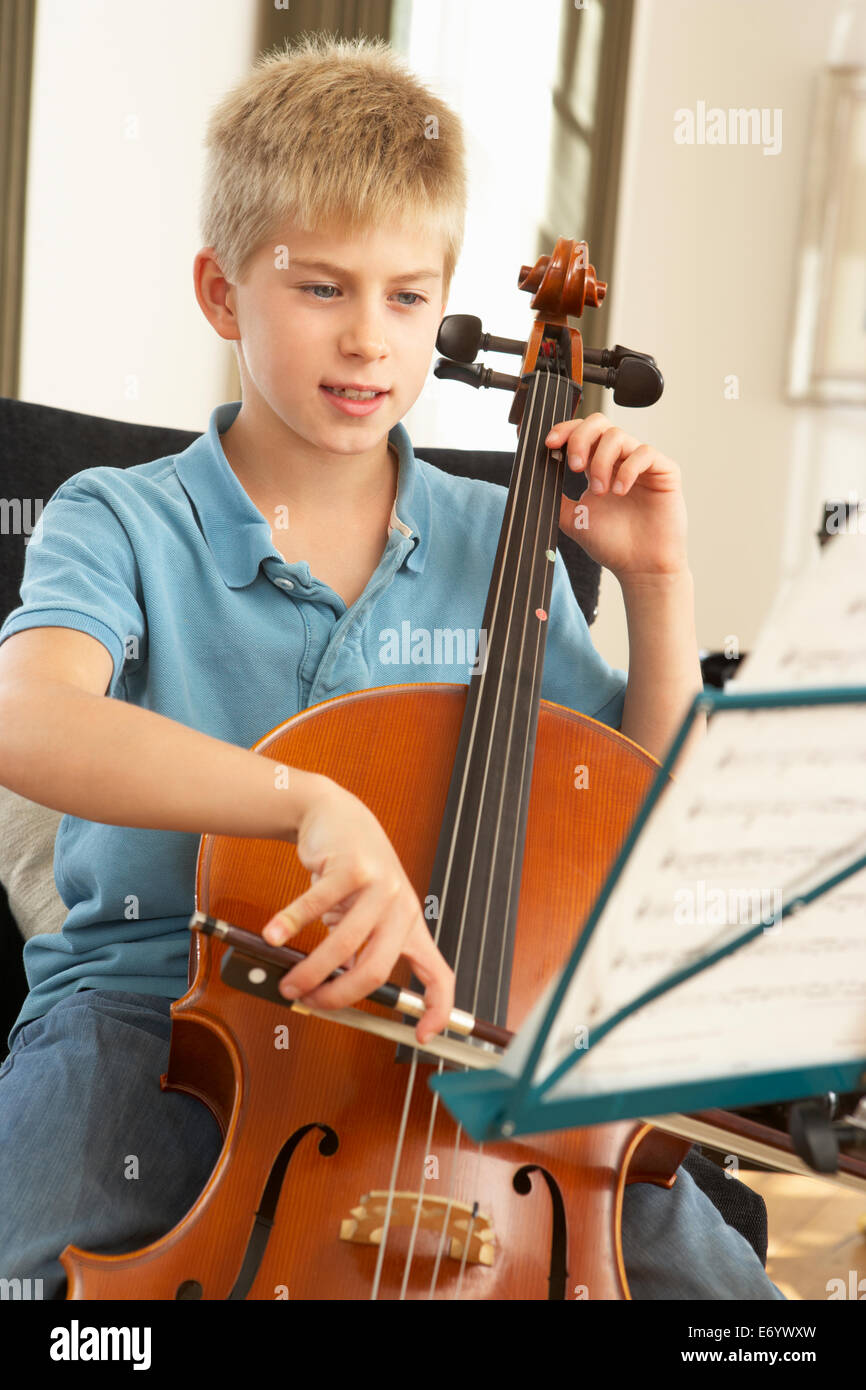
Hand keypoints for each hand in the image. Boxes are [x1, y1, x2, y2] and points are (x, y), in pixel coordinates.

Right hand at [261, 779, 453, 1044]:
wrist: (337, 815)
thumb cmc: (350, 872)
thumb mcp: (365, 913)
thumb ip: (358, 950)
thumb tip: (333, 993)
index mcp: (410, 924)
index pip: (438, 974)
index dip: (437, 1009)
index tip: (424, 1036)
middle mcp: (401, 907)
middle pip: (377, 971)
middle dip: (339, 997)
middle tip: (310, 1003)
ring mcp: (379, 886)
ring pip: (344, 944)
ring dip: (310, 970)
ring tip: (287, 981)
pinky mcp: (351, 867)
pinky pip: (316, 906)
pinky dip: (290, 924)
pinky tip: (273, 936)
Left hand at [549, 412, 688, 580]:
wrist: (640, 567)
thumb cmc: (612, 544)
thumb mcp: (572, 518)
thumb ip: (555, 497)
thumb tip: (533, 478)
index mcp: (598, 466)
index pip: (581, 433)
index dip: (565, 430)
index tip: (550, 444)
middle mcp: (620, 460)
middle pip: (599, 422)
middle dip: (581, 439)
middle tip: (575, 468)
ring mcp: (642, 464)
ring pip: (618, 436)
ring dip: (602, 462)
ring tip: (601, 492)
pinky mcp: (665, 471)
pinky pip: (644, 452)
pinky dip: (628, 469)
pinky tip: (620, 491)